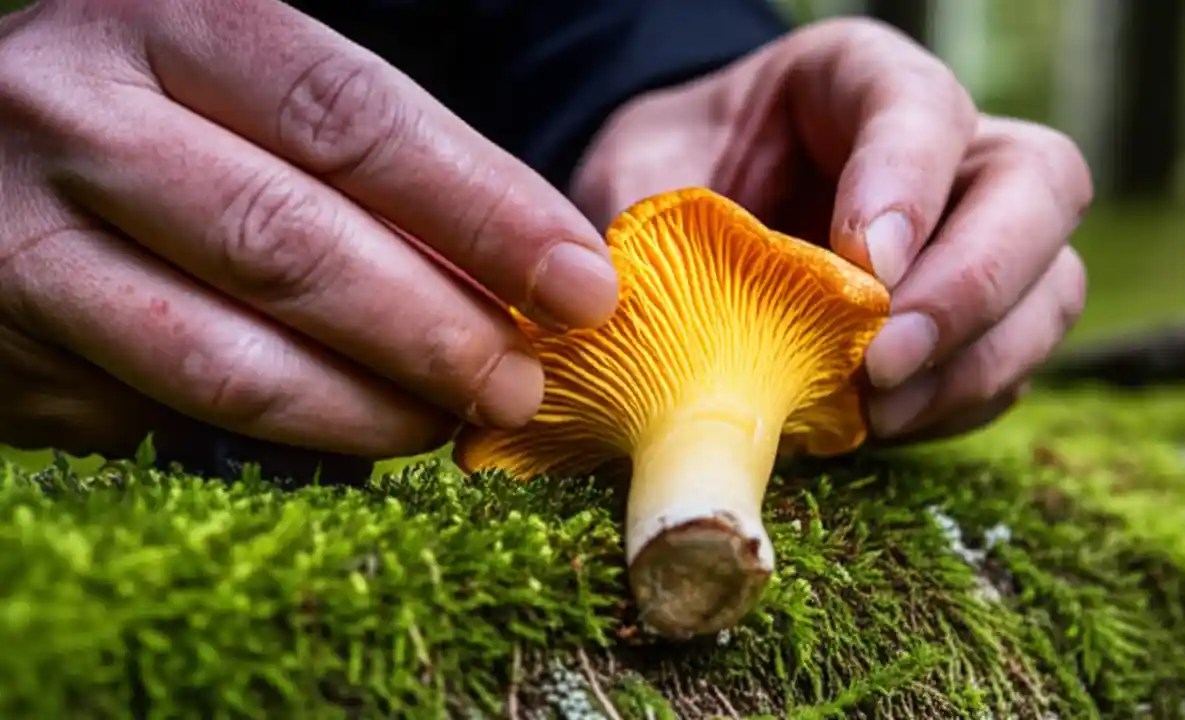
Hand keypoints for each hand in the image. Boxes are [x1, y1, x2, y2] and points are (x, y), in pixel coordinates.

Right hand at [0, 0, 617, 464]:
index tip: (581, 285)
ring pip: (222, 360)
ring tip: (443, 421)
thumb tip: (526, 285)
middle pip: (289, 244)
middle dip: (433, 334)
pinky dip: (271, 440)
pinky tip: (335, 430)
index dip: (483, 210)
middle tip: (520, 386)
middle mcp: (74, 113)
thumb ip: (375, 173)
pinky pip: (163, 419)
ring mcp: (18, 237)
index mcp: (169, 19)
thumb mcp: (255, 98)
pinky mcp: (3, 351)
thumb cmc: (165, 118)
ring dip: (362, 411)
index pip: (355, 119)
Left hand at [570, 17, 1091, 442]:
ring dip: (975, 361)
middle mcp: (947, 147)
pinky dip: (959, 402)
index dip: (908, 186)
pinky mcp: (972, 317)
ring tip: (878, 412)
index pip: (922, 108)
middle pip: (1039, 187)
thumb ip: (648, 220)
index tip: (865, 269)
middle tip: (886, 362)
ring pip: (1050, 282)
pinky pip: (1011, 361)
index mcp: (857, 79)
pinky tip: (884, 425)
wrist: (685, 224)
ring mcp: (975, 231)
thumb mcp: (640, 176)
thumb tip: (638, 309)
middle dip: (972, 286)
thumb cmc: (670, 175)